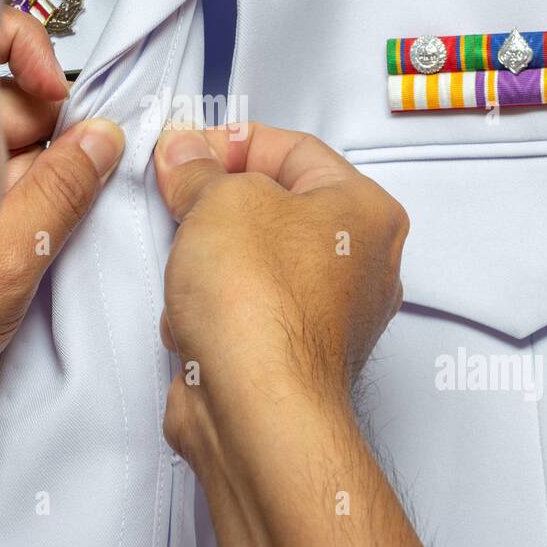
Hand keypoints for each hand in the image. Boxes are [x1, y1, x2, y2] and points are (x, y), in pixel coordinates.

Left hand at [0, 9, 123, 379]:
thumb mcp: (8, 258)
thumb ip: (62, 191)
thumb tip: (102, 140)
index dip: (24, 47)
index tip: (57, 90)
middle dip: (43, 135)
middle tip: (53, 190)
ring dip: (30, 174)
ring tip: (22, 232)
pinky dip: (13, 192)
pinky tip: (12, 233)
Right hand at [153, 123, 418, 546]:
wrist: (253, 405)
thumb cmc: (263, 308)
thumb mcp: (220, 199)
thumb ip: (199, 168)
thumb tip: (186, 157)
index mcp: (365, 212)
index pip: (294, 149)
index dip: (231, 141)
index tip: (187, 149)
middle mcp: (361, 264)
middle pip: (276, 206)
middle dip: (218, 202)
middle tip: (181, 195)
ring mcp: (328, 315)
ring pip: (255, 261)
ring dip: (212, 259)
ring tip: (192, 265)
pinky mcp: (292, 357)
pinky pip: (242, 311)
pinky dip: (212, 308)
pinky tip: (195, 314)